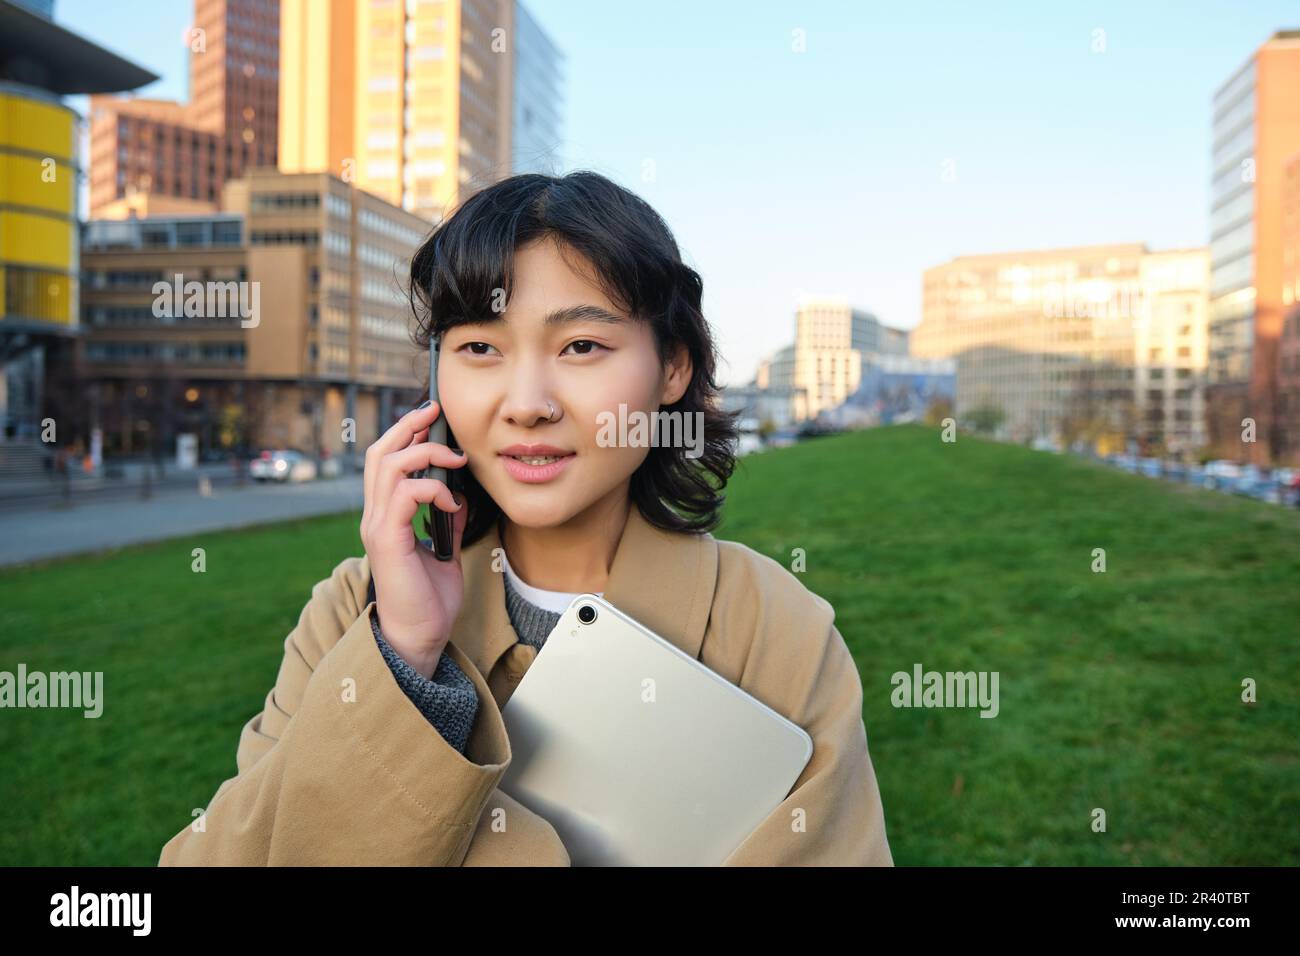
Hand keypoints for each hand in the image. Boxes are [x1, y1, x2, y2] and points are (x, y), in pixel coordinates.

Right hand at [359, 400, 470, 678]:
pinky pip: (406, 494)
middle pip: (379, 453)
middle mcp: (375, 516)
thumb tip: (462, 494)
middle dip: (407, 425)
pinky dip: (434, 489)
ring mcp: (377, 527)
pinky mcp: (388, 540)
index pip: (385, 461)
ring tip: (454, 459)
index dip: (405, 433)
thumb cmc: (430, 598)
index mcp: (385, 516)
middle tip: (435, 411)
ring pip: (389, 466)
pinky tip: (454, 504)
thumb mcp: (444, 548)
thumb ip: (446, 520)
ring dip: (425, 453)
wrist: (419, 636)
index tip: (432, 417)